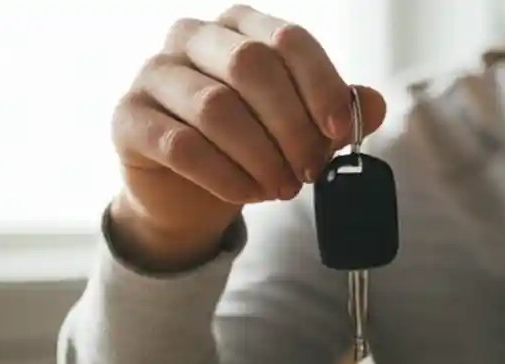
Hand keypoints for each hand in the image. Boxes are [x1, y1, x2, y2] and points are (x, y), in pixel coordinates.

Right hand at [110, 5, 387, 271]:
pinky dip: (225, 176)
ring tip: (283, 188)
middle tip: (311, 171)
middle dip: (292, 127)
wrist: (189, 194)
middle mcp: (193, 38)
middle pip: (252, 67)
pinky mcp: (129, 118)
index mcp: (240, 27)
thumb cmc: (250, 148)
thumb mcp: (302, 130)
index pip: (288, 39)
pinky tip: (248, 194)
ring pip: (216, 108)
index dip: (322, 85)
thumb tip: (375, 104)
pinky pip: (181, 145)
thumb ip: (338, 113)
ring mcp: (154, 73)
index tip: (343, 131)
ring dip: (261, 157)